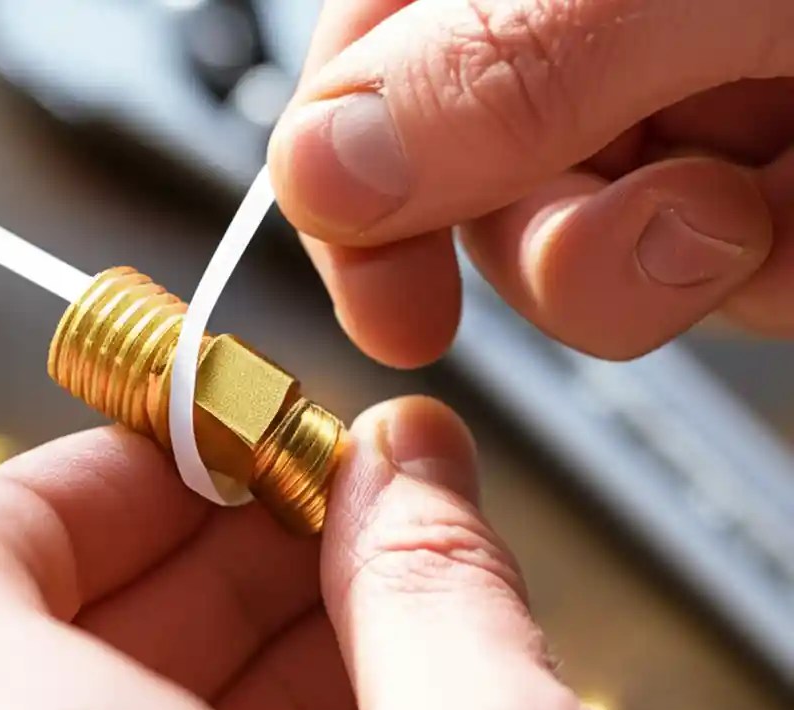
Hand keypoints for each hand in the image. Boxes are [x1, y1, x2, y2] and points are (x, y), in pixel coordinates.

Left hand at [0, 397, 584, 709]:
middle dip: (188, 550)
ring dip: (228, 639)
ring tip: (370, 599)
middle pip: (22, 638)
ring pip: (83, 707)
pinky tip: (364, 695)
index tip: (195, 443)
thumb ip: (436, 598)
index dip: (60, 480)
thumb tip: (411, 462)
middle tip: (318, 509)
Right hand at [269, 0, 793, 367]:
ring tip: (769, 209)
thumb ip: (497, 66)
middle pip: (467, 191)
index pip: (360, 73)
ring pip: (588, 255)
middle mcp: (583, 38)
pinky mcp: (764, 180)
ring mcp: (679, 106)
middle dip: (558, 249)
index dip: (352, 201)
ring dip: (672, 272)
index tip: (391, 314)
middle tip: (669, 226)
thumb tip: (317, 170)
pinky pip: (707, 276)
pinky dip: (765, 278)